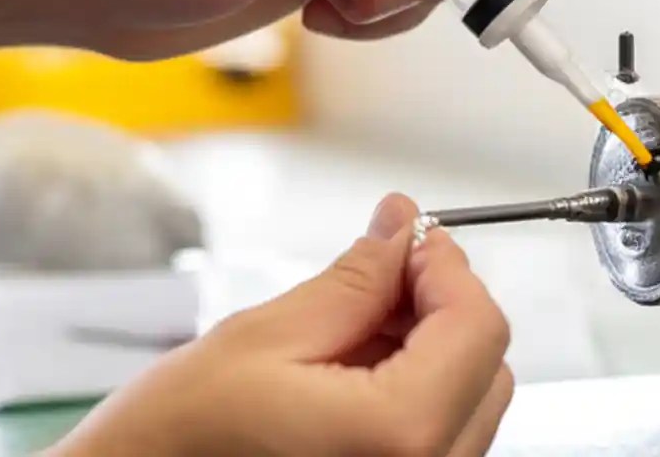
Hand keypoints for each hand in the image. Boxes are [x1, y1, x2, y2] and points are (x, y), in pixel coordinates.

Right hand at [47, 195, 512, 456]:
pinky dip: (416, 387)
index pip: (477, 327)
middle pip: (487, 364)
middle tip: (382, 271)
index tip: (409, 238)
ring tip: (354, 324)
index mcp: (397, 435)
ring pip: (470, 399)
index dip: (447, 267)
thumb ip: (355, 278)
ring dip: (431, 346)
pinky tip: (355, 367)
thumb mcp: (264, 337)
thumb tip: (401, 226)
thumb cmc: (172, 445)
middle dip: (443, 305)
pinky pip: (441, 433)